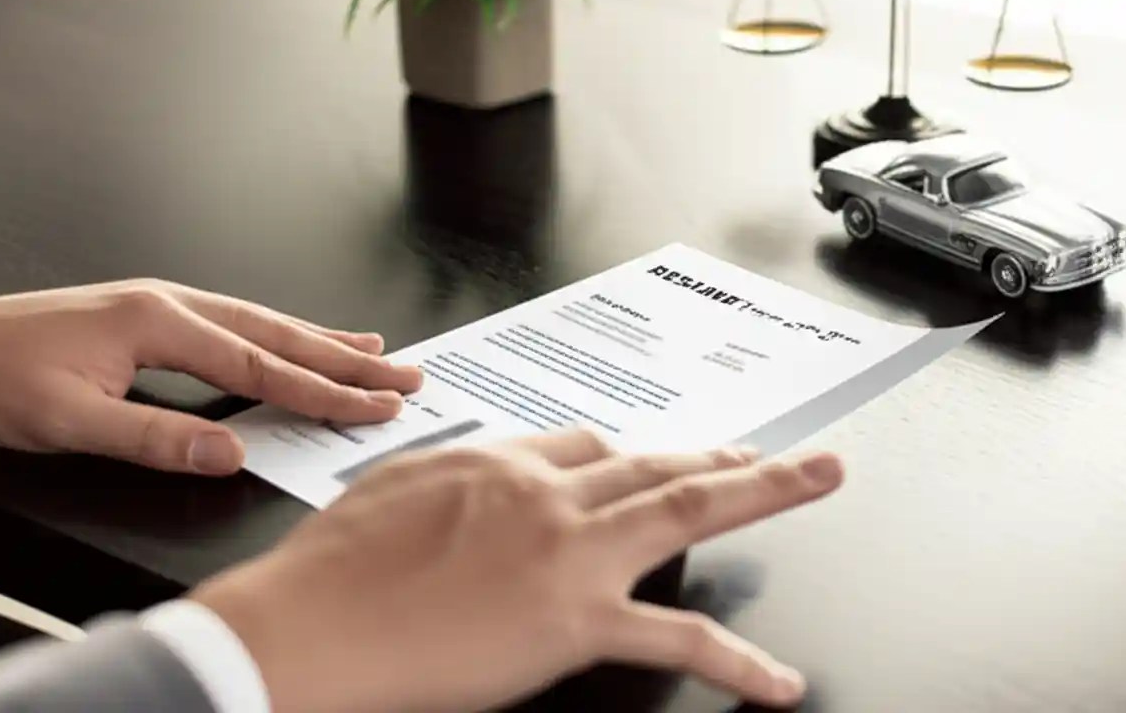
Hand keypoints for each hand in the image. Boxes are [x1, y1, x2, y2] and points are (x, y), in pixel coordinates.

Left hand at [0, 279, 421, 473]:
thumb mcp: (68, 422)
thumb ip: (156, 438)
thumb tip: (230, 452)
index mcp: (158, 324)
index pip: (261, 366)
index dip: (324, 391)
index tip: (373, 405)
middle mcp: (170, 304)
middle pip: (279, 335)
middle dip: (347, 359)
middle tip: (404, 375)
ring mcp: (164, 305)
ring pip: (263, 323)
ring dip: (323, 340)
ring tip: (375, 350)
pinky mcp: (153, 316)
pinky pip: (237, 324)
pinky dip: (281, 334)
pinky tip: (296, 340)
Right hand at [192, 428, 843, 712]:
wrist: (311, 626)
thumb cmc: (336, 566)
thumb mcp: (398, 486)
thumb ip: (461, 475)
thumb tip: (486, 478)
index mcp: (503, 464)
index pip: (587, 447)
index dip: (628, 458)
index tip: (651, 464)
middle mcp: (549, 496)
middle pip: (656, 460)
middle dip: (720, 453)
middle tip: (771, 452)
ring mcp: (571, 555)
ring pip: (687, 508)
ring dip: (762, 489)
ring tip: (814, 477)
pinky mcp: (577, 622)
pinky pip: (677, 640)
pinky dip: (737, 661)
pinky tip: (777, 678)